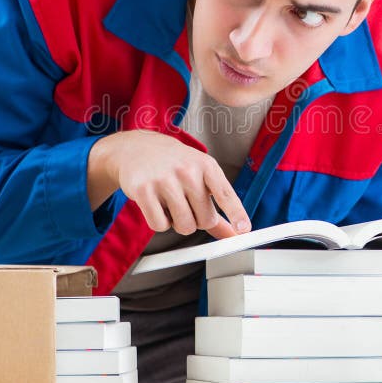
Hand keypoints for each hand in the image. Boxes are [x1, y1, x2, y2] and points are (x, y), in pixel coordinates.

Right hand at [87, 130, 250, 238]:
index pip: (225, 194)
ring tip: (170, 202)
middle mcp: (188, 171)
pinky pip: (160, 226)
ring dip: (178, 223)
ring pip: (184, 226)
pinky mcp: (143, 190)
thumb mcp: (201, 176)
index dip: (236, 213)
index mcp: (206, 165)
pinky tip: (156, 205)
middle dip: (197, 220)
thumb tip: (235, 233)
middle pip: (205, 220)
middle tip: (187, 204)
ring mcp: (165, 180)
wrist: (137, 149)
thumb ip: (218, 205)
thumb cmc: (174, 164)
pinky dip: (159, 222)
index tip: (244, 230)